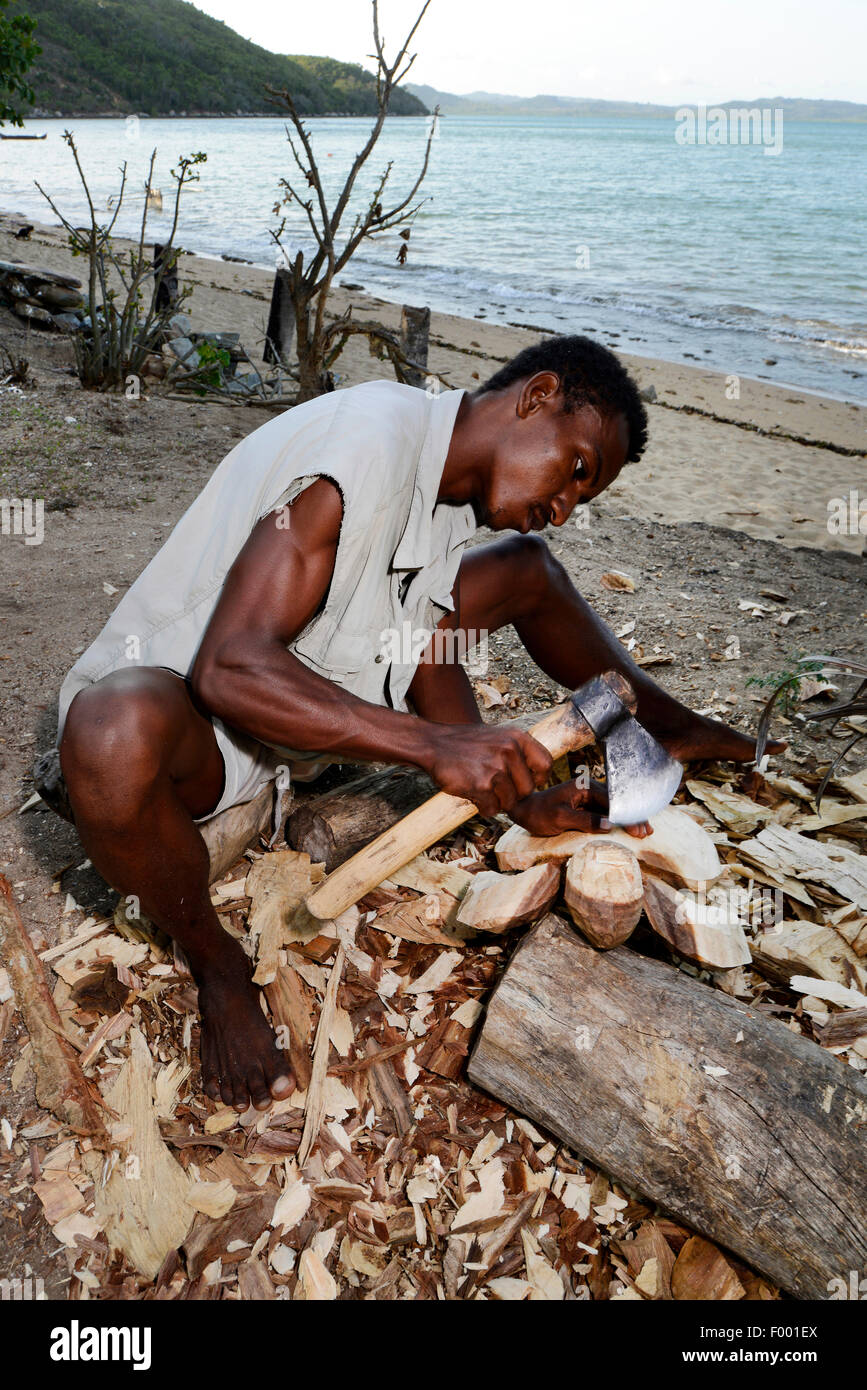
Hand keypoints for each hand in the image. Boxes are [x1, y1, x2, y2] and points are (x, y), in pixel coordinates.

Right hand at [424, 724, 552, 817]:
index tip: (523, 781)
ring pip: (510, 802)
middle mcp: (509, 751)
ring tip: (482, 789)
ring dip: (496, 802)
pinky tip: (473, 794)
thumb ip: (518, 752)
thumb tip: (540, 775)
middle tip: (496, 788)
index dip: (537, 779)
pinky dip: (483, 807)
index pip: (545, 765)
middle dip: (513, 794)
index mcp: (517, 738)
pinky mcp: (481, 785)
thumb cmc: (466, 743)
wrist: (433, 743)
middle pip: (528, 790)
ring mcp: (495, 768)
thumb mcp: (498, 736)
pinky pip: (492, 809)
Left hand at [510, 777, 653, 837]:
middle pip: (618, 803)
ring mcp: (589, 797)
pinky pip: (607, 813)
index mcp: (586, 787)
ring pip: (615, 808)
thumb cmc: (539, 814)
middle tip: (646, 831)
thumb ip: (584, 820)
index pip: (613, 802)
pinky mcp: (587, 806)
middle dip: (634, 817)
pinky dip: (619, 821)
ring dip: (629, 819)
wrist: (524, 811)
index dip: (627, 816)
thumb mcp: (560, 818)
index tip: (638, 829)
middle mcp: (590, 788)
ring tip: (645, 831)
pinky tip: (630, 827)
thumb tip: (608, 825)